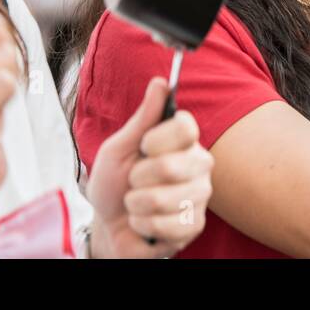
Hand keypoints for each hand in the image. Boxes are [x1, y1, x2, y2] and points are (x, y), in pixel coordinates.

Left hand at [86, 77, 213, 257]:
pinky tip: (145, 223)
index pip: (186, 127)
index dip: (158, 139)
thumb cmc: (114, 183)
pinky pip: (164, 226)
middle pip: (170, 166)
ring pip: (162, 200)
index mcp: (183, 140)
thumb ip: (142, 118)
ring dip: (136, 206)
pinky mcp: (195, 225)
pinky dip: (143, 226)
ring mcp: (200, 196)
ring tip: (137, 205)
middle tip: (134, 181)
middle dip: (137, 178)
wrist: (109, 225)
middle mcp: (199, 164)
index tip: (143, 146)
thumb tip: (161, 82)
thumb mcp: (119, 148)